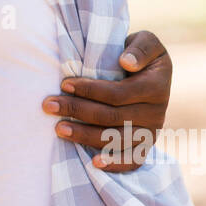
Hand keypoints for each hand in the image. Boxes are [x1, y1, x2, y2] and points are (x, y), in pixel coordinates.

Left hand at [42, 30, 171, 172]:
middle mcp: (157, 113)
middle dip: (76, 111)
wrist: (152, 74)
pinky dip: (115, 163)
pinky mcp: (146, 146)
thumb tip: (126, 62)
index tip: (64, 84)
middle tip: (48, 105)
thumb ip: (140, 47)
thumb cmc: (140, 54)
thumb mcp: (147, 41)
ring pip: (116, 139)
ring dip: (85, 136)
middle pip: (111, 117)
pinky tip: (93, 163)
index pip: (117, 93)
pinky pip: (133, 160)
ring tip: (58, 129)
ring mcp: (152, 132)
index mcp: (157, 87)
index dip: (89, 90)